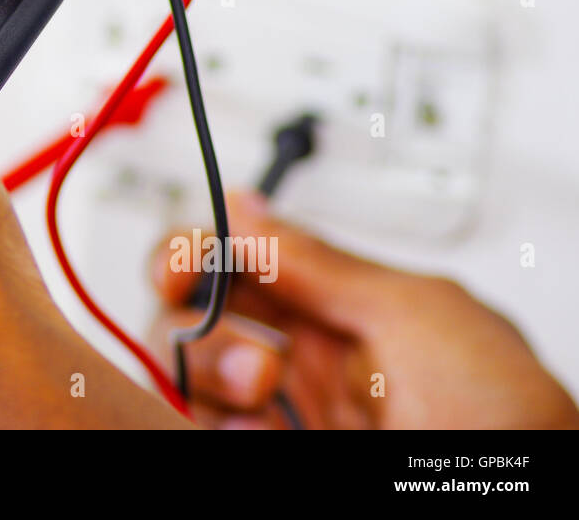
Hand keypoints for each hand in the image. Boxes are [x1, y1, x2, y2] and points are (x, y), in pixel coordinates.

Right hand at [150, 192, 578, 428]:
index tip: (182, 268)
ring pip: (191, 374)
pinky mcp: (269, 448)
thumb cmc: (509, 422)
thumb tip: (246, 208)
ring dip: (210, 373)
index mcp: (337, 305)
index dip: (192, 252)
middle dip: (200, 320)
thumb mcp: (420, 316)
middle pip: (194, 313)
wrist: (516, 498)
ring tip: (262, 393)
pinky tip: (260, 430)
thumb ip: (324, 263)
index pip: (233, 258)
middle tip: (254, 350)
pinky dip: (216, 424)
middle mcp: (301, 356)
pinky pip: (206, 427)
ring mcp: (283, 414)